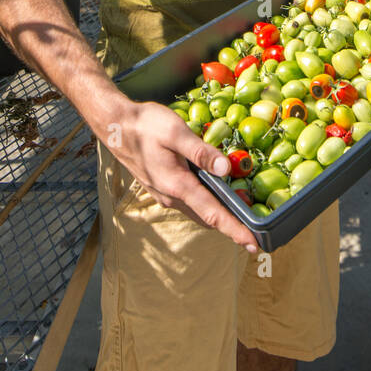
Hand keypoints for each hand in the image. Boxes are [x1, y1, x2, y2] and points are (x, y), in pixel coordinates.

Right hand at [106, 99, 258, 252]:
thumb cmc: (146, 126)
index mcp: (177, 185)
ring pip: (197, 212)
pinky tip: (215, 195)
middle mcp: (171, 197)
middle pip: (207, 218)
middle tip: (254, 234)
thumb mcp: (176, 132)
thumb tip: (225, 169)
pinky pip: (189, 203)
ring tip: (240, 216)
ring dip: (218, 217)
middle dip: (231, 227)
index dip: (235, 230)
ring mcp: (165, 195)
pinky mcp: (162, 188)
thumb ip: (201, 152)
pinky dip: (206, 205)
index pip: (212, 214)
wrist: (115, 127)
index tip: (253, 245)